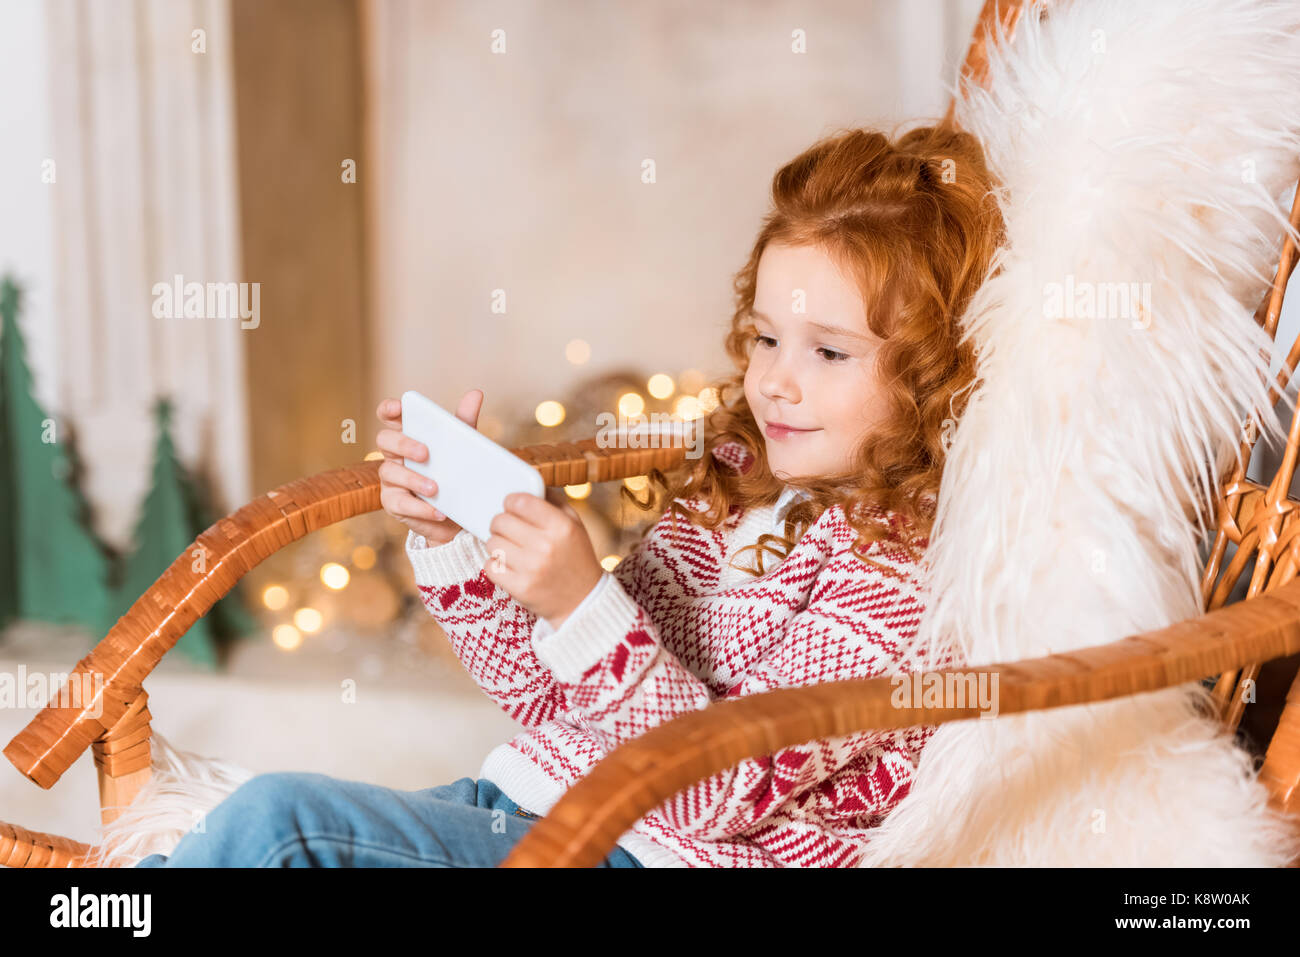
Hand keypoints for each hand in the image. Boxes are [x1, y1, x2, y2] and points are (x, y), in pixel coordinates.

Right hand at [375, 389, 483, 545]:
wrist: (457, 516)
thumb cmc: (453, 473)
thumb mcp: (460, 447)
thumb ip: (463, 422)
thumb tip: (476, 393)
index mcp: (407, 436)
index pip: (389, 417)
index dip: (389, 409)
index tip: (398, 408)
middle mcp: (394, 455)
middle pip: (384, 440)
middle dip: (403, 444)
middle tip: (425, 453)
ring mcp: (391, 479)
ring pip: (390, 472)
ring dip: (413, 479)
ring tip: (435, 488)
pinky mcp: (393, 503)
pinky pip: (400, 503)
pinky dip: (420, 508)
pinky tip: (438, 511)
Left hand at [482, 489, 603, 626]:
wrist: (583, 602)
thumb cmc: (576, 558)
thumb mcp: (575, 525)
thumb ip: (552, 502)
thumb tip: (525, 487)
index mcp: (561, 526)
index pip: (520, 501)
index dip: (510, 502)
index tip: (511, 507)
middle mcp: (546, 546)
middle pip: (500, 521)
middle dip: (501, 523)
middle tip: (509, 530)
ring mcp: (531, 569)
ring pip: (492, 543)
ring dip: (498, 544)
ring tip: (512, 549)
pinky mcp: (520, 588)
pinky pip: (490, 566)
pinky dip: (496, 565)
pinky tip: (510, 566)